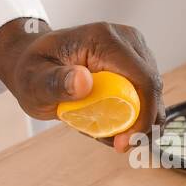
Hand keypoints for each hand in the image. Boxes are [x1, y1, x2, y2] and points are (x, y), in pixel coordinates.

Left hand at [0, 17, 163, 151]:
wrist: (33, 60)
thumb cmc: (31, 70)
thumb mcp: (33, 81)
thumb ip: (56, 82)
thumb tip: (84, 81)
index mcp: (105, 39)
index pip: (143, 79)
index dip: (143, 115)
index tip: (126, 142)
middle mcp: (127, 39)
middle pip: (153, 88)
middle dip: (143, 123)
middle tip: (118, 145)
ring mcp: (135, 50)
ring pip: (153, 94)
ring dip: (138, 121)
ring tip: (108, 133)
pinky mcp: (136, 63)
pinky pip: (145, 95)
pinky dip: (134, 115)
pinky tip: (111, 124)